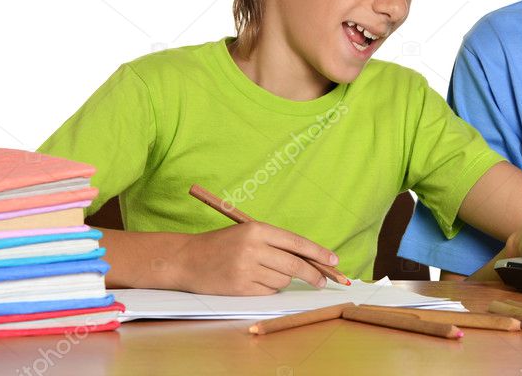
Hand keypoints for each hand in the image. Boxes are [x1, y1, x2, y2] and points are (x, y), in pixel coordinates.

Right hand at [171, 222, 340, 294]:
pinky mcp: (240, 287)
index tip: (334, 261)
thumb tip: (310, 258)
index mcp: (257, 229)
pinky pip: (268, 292)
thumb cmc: (222, 244)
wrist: (187, 259)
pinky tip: (255, 281)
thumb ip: (277, 243)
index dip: (318, 253)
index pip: (297, 242)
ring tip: (265, 272)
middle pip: (295, 265)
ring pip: (282, 281)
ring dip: (283, 280)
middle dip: (313, 274)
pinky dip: (268, 289)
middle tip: (323, 281)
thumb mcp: (249, 234)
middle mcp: (253, 248)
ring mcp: (246, 269)